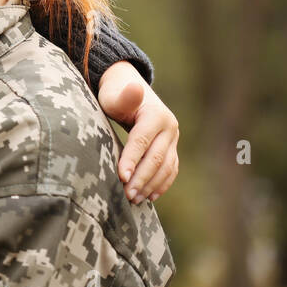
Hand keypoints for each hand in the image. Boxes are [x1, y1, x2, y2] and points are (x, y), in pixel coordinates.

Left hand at [96, 61, 179, 203]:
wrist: (127, 87)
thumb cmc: (114, 95)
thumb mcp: (115, 94)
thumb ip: (124, 96)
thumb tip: (134, 88)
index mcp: (155, 114)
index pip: (142, 141)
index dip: (131, 159)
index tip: (120, 176)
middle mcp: (169, 127)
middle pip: (156, 157)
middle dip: (142, 178)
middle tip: (127, 195)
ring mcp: (173, 139)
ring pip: (166, 167)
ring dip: (151, 185)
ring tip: (134, 199)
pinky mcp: (171, 148)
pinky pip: (170, 169)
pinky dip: (161, 184)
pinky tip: (150, 196)